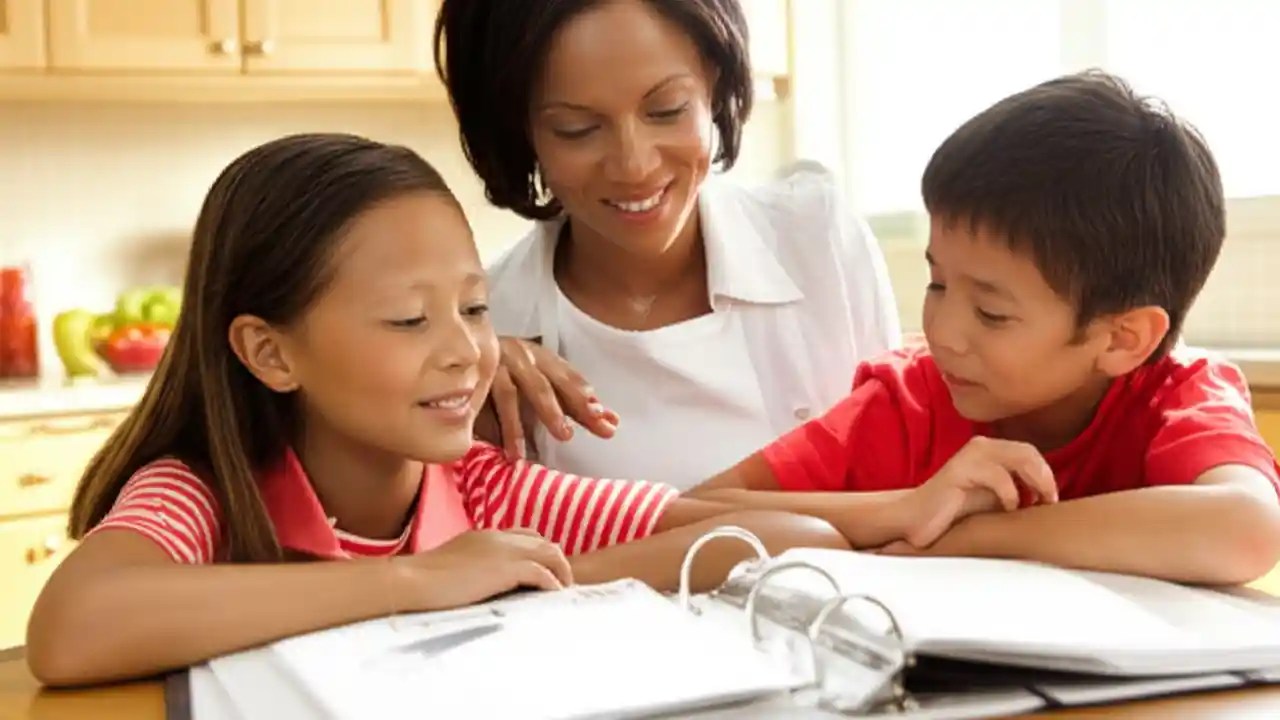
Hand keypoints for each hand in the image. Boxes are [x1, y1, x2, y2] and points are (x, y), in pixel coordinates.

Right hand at [398, 529, 573, 610]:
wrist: (412, 580)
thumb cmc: (424, 578)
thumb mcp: (455, 564)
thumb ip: (475, 564)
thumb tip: (484, 581)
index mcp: (486, 535)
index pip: (526, 535)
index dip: (540, 551)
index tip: (545, 570)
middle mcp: (499, 538)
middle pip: (543, 542)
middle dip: (557, 562)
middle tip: (561, 584)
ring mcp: (503, 551)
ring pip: (549, 552)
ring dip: (561, 572)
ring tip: (563, 590)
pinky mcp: (505, 569)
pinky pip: (541, 573)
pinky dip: (551, 584)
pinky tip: (553, 596)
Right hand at [481, 337, 619, 458]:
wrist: (463, 351)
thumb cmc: (516, 373)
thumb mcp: (547, 384)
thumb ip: (576, 404)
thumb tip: (612, 423)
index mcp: (542, 358)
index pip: (568, 379)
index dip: (584, 397)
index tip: (602, 416)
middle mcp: (521, 358)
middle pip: (544, 385)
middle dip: (559, 409)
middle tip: (569, 435)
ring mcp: (496, 367)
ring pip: (511, 395)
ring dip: (522, 423)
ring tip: (535, 447)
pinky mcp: (474, 382)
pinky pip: (485, 405)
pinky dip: (498, 430)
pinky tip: (510, 452)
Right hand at [902, 437, 1056, 547]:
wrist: (917, 521)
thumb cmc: (956, 513)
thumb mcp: (994, 498)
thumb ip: (1018, 488)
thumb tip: (1049, 494)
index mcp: (990, 450)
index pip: (1030, 453)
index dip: (1046, 475)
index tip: (1051, 501)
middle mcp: (981, 446)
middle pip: (1028, 452)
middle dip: (1045, 478)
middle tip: (1049, 503)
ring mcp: (969, 456)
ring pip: (1019, 457)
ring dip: (1035, 482)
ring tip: (1035, 504)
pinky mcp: (959, 471)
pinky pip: (998, 475)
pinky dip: (1010, 492)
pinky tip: (1009, 507)